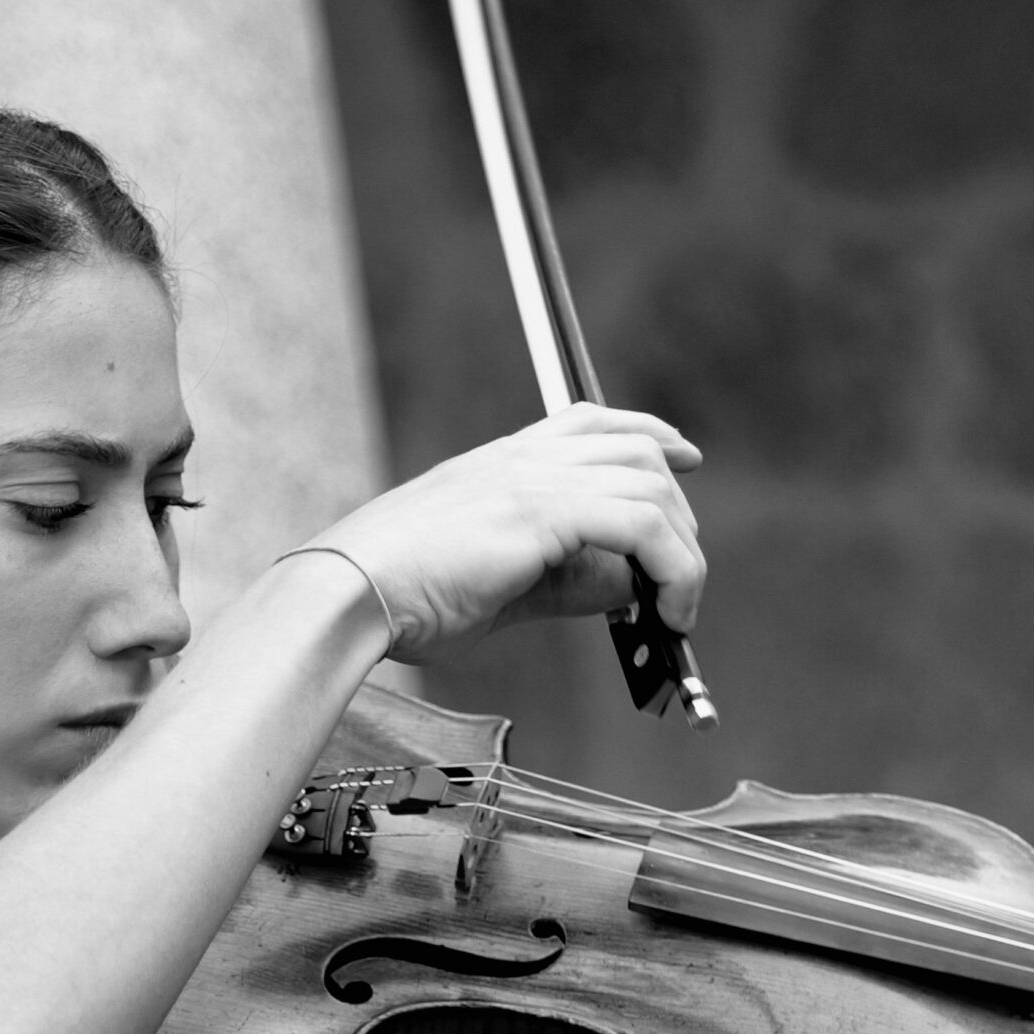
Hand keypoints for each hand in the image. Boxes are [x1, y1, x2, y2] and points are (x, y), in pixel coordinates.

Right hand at [297, 404, 703, 665]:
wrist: (349, 594)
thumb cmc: (404, 597)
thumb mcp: (501, 585)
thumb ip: (564, 579)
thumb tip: (626, 589)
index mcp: (502, 462)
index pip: (593, 421)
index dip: (650, 433)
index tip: (685, 457)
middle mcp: (521, 459)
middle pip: (638, 451)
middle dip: (678, 514)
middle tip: (680, 576)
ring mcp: (529, 479)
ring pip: (650, 486)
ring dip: (681, 551)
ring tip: (675, 608)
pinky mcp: (538, 513)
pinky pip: (639, 525)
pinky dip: (671, 568)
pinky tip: (663, 612)